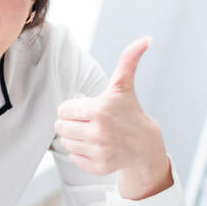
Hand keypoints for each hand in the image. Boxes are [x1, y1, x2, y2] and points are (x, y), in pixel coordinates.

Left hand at [53, 35, 172, 199]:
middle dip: (70, 122)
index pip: (63, 110)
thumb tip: (146, 38)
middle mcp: (99, 132)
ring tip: (91, 133)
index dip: (72, 108)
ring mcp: (99, 151)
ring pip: (65, 142)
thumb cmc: (129, 111)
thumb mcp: (124, 86)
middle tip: (87, 121)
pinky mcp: (99, 166)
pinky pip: (74, 157)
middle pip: (60, 127)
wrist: (145, 145)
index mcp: (100, 110)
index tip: (86, 109)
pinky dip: (80, 153)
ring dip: (74, 137)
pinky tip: (95, 146)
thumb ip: (129, 60)